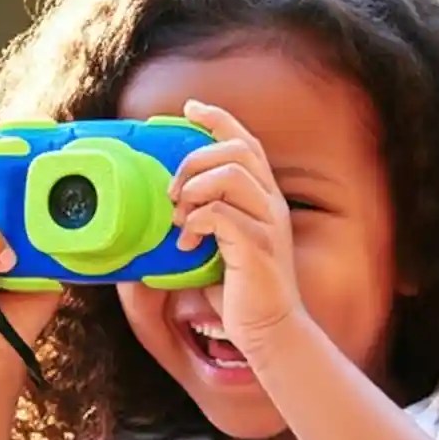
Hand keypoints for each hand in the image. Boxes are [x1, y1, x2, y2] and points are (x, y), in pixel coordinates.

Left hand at [169, 99, 304, 355]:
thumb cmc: (243, 291)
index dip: (218, 118)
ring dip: (195, 189)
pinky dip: (195, 222)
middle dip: (195, 160)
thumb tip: (167, 207)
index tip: (190, 109)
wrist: (270, 330)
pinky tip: (188, 244)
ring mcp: (267, 224)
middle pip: (237, 149)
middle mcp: (271, 204)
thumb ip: (207, 219)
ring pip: (231, 174)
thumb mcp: (223, 246)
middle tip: (173, 191)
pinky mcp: (257, 247)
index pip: (247, 141)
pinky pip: (220, 214)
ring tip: (180, 217)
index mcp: (265, 198)